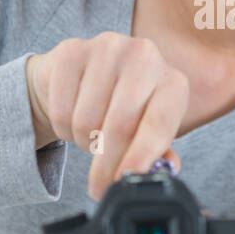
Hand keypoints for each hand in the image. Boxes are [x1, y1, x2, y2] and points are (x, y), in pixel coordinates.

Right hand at [24, 32, 187, 198]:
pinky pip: (62, 109)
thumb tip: (166, 170)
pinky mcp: (72, 50)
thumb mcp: (148, 129)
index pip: (159, 124)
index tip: (123, 182)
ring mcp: (108, 48)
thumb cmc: (123, 107)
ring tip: (91, 134)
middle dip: (106, 165)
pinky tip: (72, 117)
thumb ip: (159, 152)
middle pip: (120, 126)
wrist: (81, 75)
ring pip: (86, 121)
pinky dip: (63, 127)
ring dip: (84, 142)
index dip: (140, 158)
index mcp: (172, 82)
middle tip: (99, 185)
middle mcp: (145, 57)